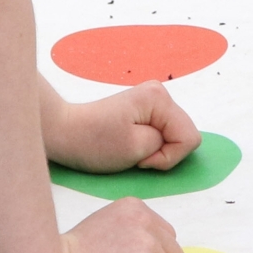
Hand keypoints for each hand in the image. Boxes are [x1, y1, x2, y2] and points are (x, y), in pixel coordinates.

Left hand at [41, 80, 200, 175]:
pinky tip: (130, 144)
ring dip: (157, 149)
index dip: (169, 156)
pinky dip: (151, 144)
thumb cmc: (94, 142)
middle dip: (164, 152)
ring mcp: (152, 100)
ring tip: (131, 150)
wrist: (64, 132)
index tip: (141, 158)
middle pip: (184, 133)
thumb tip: (174, 140)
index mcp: (159, 98)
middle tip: (135, 156)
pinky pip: (164, 132)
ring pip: (175, 134)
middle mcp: (160, 93)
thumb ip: (167, 145)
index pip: (189, 137)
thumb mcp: (136, 148)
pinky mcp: (145, 109)